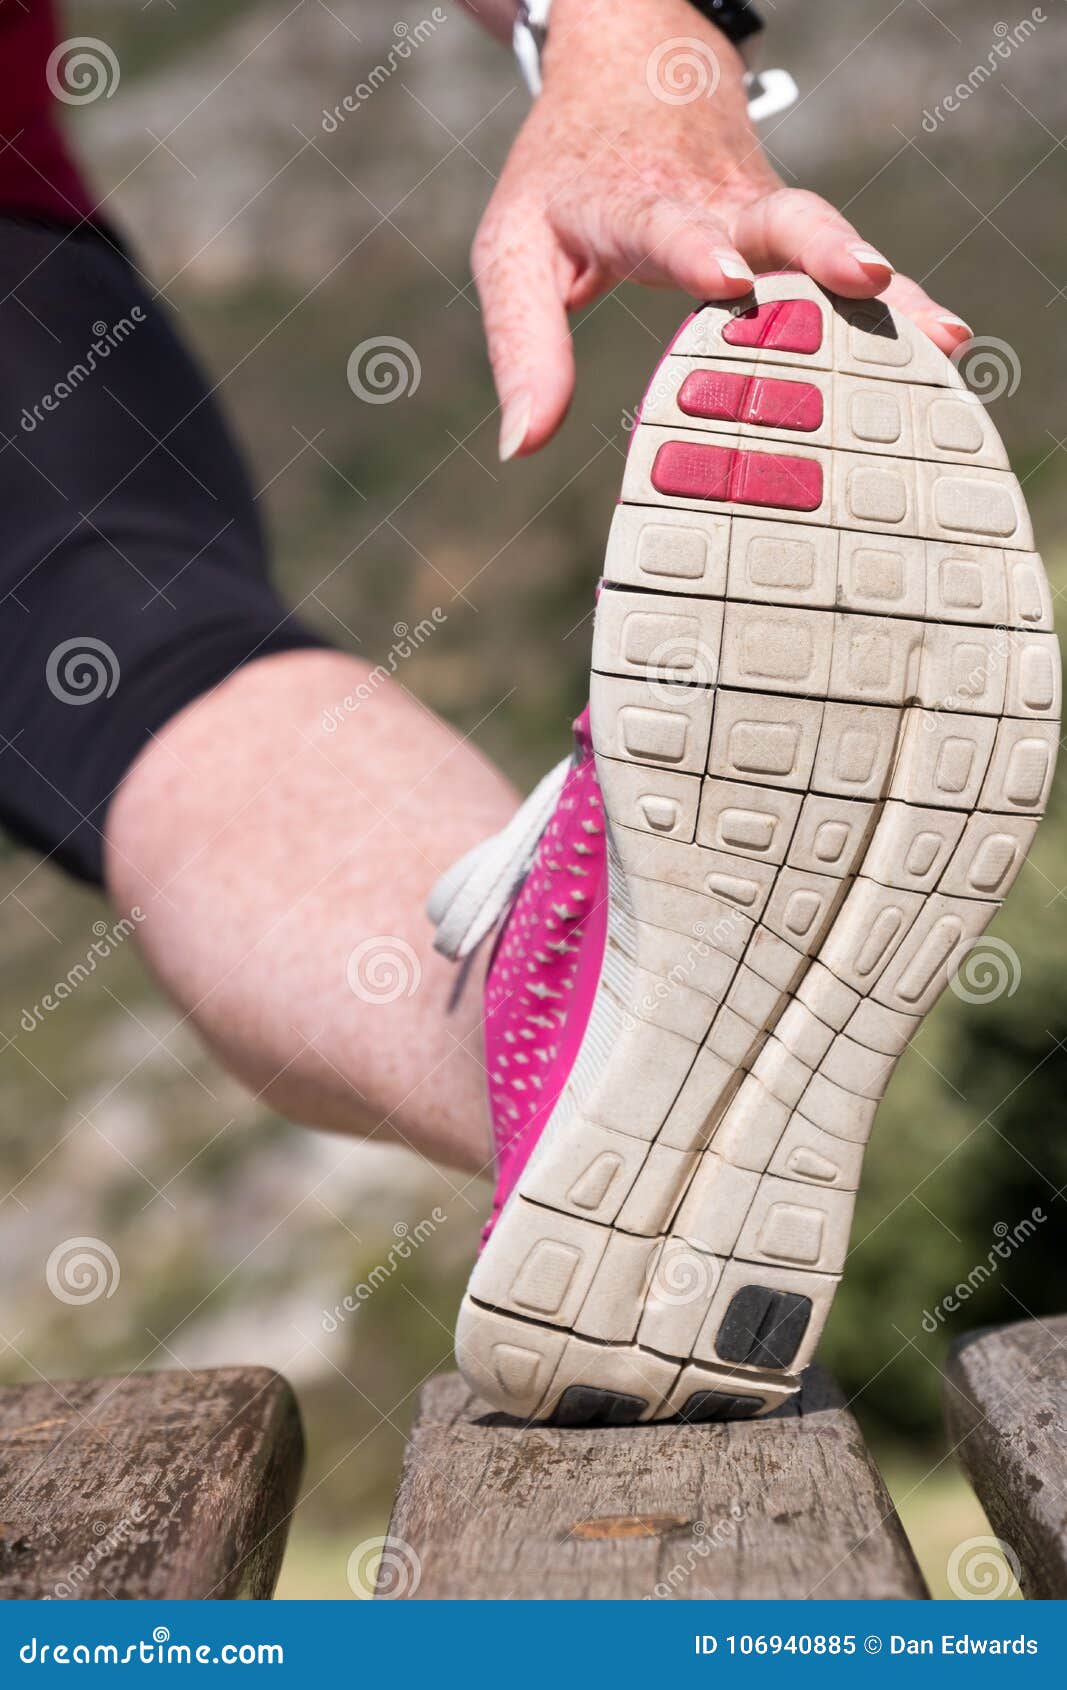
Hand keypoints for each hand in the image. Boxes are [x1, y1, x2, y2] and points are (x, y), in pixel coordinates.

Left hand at [472, 0, 972, 458]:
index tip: (725, 280)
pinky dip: (894, 303)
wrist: (630, 73)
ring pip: (828, 241)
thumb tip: (523, 446)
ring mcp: (762, 213)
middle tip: (866, 279)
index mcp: (636, 203)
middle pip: (777, 217)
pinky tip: (943, 341)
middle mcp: (713, 202)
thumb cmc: (562, 179)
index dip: (695, 249)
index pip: (666, 221)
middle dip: (821, 250)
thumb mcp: (514, 252)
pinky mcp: (790, 232)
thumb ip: (522, 346)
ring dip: (884, 291)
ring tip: (940, 338)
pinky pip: (844, 270)